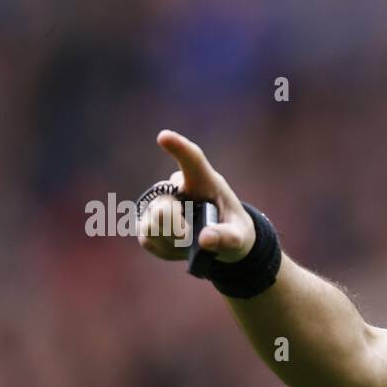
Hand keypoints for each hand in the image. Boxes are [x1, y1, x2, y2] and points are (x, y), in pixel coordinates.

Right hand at [136, 130, 255, 263]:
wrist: (221, 240)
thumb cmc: (233, 230)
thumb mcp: (239, 237)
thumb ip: (227, 237)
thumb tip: (204, 240)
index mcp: (205, 181)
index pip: (192, 160)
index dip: (178, 148)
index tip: (164, 137)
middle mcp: (178, 187)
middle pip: (164, 206)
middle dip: (176, 229)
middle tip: (191, 238)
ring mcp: (160, 203)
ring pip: (151, 224)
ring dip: (171, 241)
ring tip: (191, 243)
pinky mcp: (148, 222)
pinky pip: (147, 239)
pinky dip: (164, 250)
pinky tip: (179, 248)